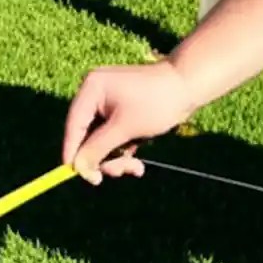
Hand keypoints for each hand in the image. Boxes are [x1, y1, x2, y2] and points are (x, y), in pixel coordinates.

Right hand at [62, 60, 199, 184]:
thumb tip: (76, 167)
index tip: (74, 175)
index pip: (73, 125)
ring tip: (136, 168)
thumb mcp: (124, 129)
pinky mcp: (120, 113)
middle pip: (86, 137)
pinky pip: (113, 138)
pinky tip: (138, 162)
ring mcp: (108, 104)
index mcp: (91, 89)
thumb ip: (97, 149)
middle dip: (104, 158)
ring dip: (116, 158)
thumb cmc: (157, 103)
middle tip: (120, 173)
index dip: (72, 151)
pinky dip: (124, 151)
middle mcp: (95, 94)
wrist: (189, 87)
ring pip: (101, 142)